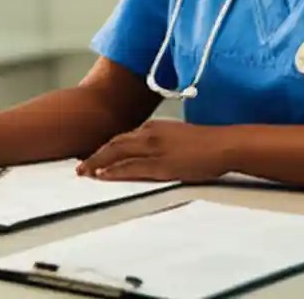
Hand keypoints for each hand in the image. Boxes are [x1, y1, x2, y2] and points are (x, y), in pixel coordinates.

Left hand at [76, 120, 229, 182]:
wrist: (223, 144)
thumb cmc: (206, 143)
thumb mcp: (178, 136)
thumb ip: (161, 141)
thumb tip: (150, 151)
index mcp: (155, 127)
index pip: (123, 137)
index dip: (105, 148)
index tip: (93, 156)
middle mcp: (150, 134)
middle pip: (114, 143)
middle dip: (95, 155)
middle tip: (80, 167)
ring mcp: (154, 149)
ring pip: (117, 153)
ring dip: (97, 163)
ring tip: (83, 172)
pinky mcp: (161, 164)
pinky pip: (131, 167)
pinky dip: (114, 171)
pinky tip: (102, 175)